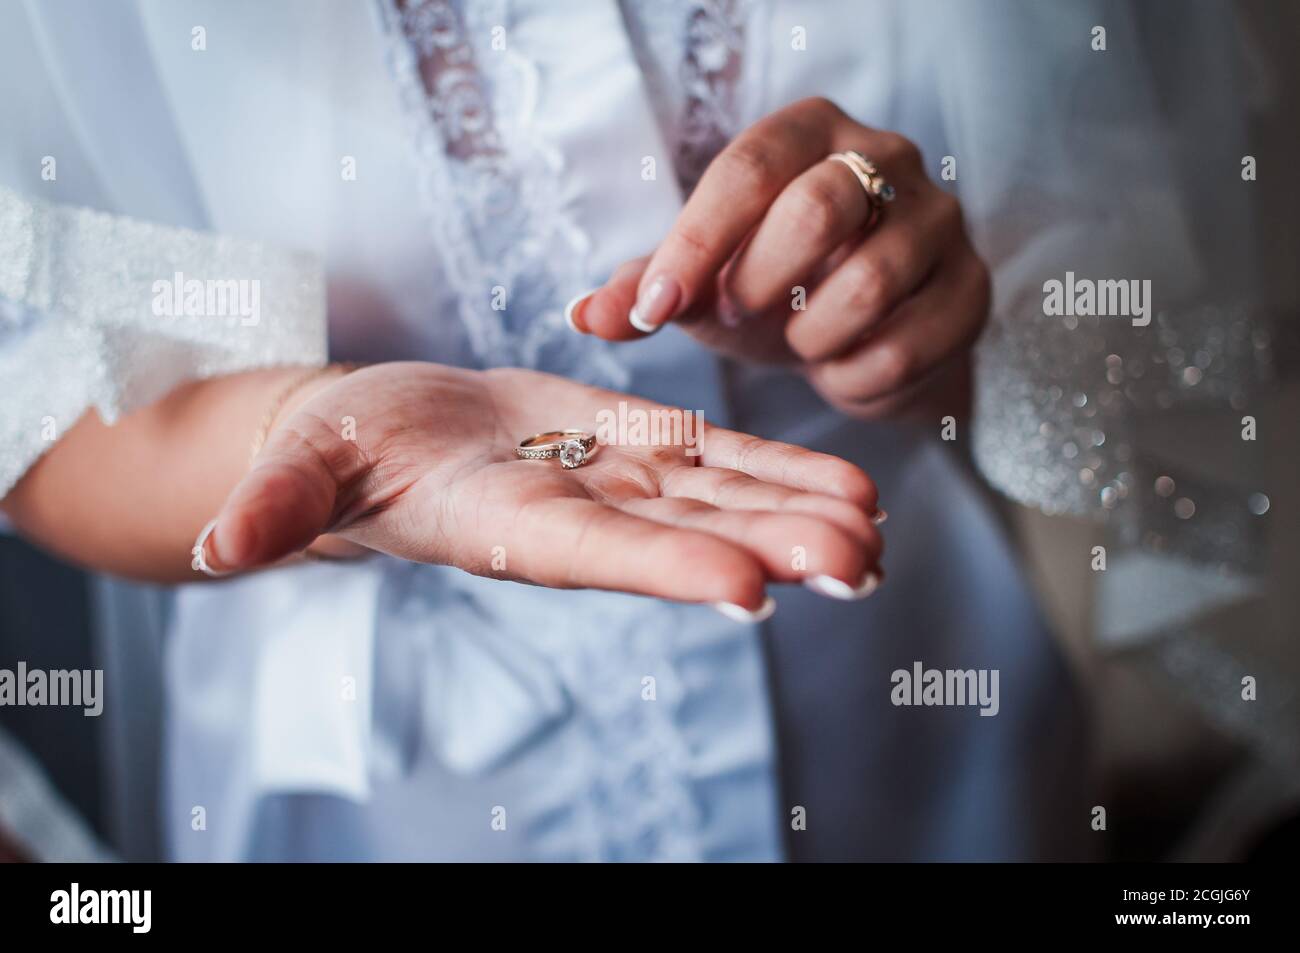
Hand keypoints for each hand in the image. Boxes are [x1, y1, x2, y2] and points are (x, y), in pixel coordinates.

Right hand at [200, 362, 883, 613]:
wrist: (391, 435)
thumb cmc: (340, 452)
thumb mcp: (302, 465)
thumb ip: (278, 503)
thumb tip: (221, 541)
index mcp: (506, 527)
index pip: (593, 554)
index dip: (665, 568)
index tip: (746, 588)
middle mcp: (580, 519)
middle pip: (684, 536)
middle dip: (771, 548)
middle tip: (859, 565)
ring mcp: (617, 483)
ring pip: (720, 499)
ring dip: (799, 512)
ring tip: (877, 529)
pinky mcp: (637, 445)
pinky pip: (719, 459)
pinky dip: (781, 470)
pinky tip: (849, 487)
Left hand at [568, 97, 989, 419]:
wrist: (860, 337)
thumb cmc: (771, 290)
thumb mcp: (701, 283)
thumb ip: (644, 290)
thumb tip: (582, 316)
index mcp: (808, 132)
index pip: (749, 168)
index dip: (697, 242)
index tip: (655, 306)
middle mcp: (885, 158)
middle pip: (821, 207)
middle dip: (760, 282)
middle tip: (736, 317)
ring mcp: (940, 221)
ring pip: (871, 281)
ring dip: (809, 337)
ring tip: (796, 344)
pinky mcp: (971, 288)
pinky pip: (907, 345)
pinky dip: (855, 376)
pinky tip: (842, 368)